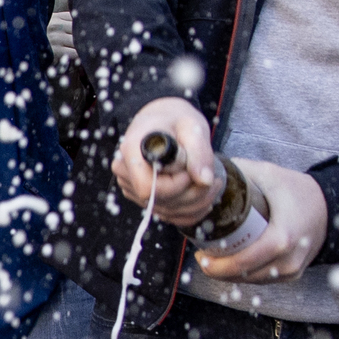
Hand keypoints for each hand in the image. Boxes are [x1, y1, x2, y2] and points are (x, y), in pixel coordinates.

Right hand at [113, 97, 221, 227]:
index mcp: (131, 150)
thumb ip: (199, 151)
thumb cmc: (176, 121)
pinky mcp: (142, 199)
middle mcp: (125, 171)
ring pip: (168, 212)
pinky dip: (192, 210)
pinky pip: (170, 216)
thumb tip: (205, 180)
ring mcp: (131, 187)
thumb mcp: (191, 127)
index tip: (189, 171)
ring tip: (212, 182)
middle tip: (213, 177)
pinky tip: (203, 193)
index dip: (175, 185)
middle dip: (193, 194)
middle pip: (160, 202)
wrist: (164, 123)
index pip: (148, 188)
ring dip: (197, 202)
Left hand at [194, 156, 329, 282]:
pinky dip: (245, 274)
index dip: (218, 264)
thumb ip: (238, 171)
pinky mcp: (292, 274)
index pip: (243, 261)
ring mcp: (292, 269)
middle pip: (245, 274)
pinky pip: (263, 279)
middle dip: (219, 270)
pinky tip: (231, 265)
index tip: (201, 255)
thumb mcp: (268, 174)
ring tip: (212, 260)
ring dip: (230, 274)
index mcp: (282, 237)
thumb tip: (208, 173)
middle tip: (201, 257)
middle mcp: (289, 259)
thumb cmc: (298, 190)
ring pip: (252, 280)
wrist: (328, 206)